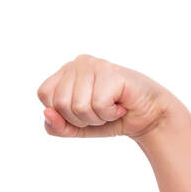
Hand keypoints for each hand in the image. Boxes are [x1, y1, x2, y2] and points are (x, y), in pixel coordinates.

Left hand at [38, 55, 173, 139]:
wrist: (146, 118)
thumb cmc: (110, 118)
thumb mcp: (76, 128)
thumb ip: (56, 126)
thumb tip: (46, 112)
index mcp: (65, 72)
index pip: (44, 95)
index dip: (62, 112)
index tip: (83, 110)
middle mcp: (77, 63)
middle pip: (60, 103)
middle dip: (80, 119)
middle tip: (100, 111)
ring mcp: (94, 65)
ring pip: (77, 106)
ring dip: (96, 117)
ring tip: (111, 108)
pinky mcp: (110, 72)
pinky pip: (98, 105)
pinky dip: (110, 114)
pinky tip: (120, 105)